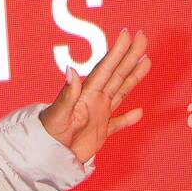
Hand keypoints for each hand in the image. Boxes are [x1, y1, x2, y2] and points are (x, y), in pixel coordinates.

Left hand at [39, 27, 149, 163]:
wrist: (45, 157)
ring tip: (146, 61)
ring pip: (121, 92)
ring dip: (133, 77)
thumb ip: (67, 94)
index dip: (117, 51)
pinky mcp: (100, 133)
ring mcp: (98, 115)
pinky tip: (139, 112)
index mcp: (86, 94)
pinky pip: (118, 123)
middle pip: (117, 74)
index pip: (105, 68)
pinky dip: (128, 118)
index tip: (127, 33)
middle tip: (143, 37)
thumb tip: (71, 69)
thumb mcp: (58, 115)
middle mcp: (94, 100)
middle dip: (130, 56)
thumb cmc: (47, 135)